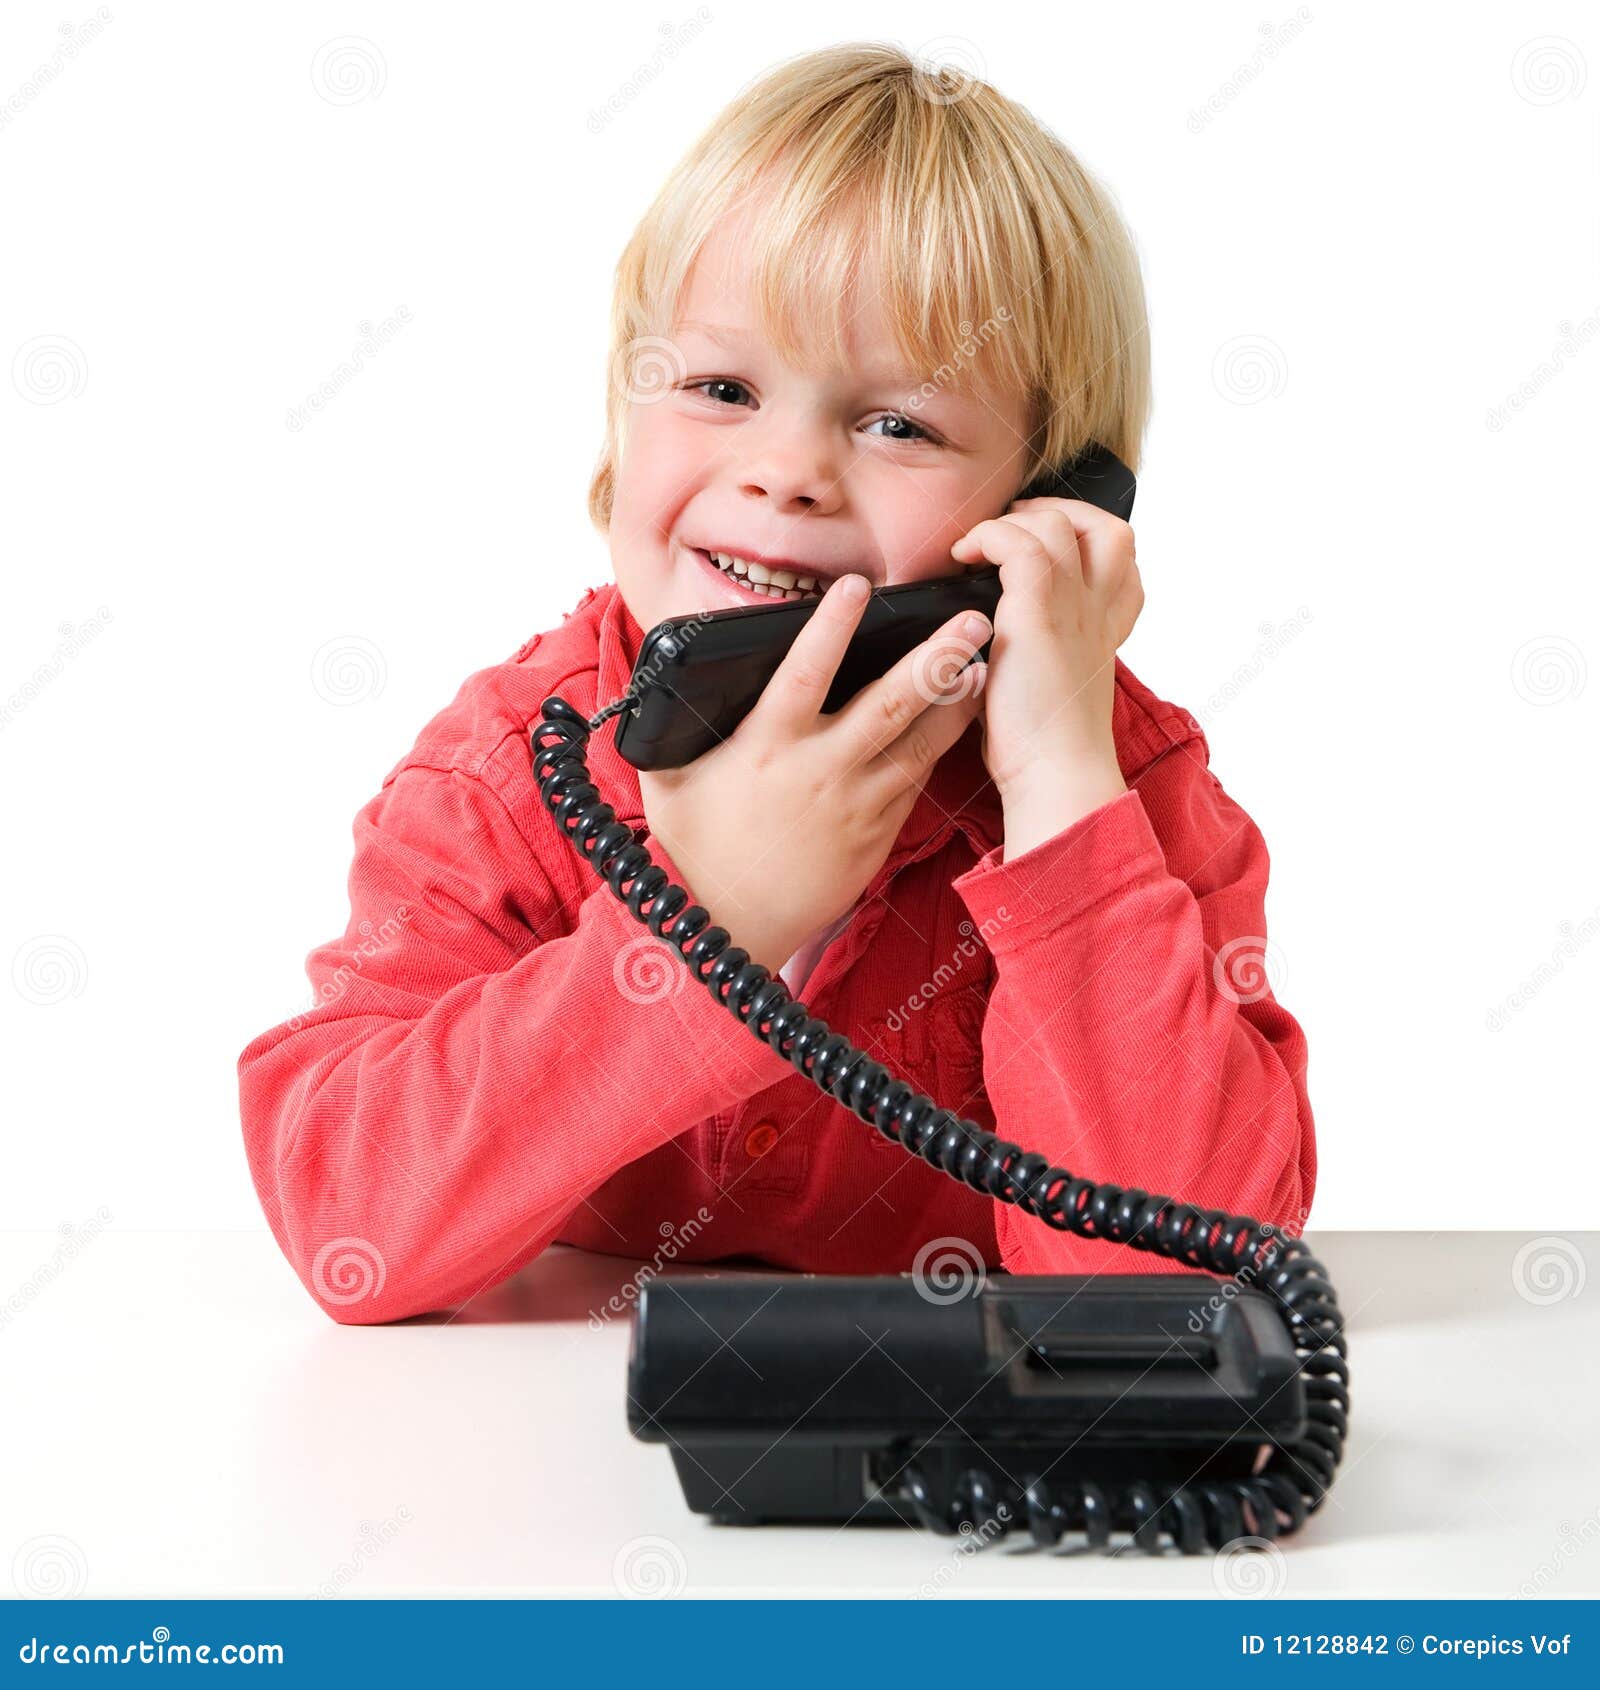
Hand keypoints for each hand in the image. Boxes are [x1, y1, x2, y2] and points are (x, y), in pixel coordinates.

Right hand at [637, 575, 990, 968]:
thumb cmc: (693, 848)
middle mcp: (818, 771)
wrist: (726, 929)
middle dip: (934, 658)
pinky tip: (958, 719)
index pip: (805, 672)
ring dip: (955, 701)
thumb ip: (677, 724)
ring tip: (984, 663)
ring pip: (918, 742)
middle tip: (970, 620)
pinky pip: (914, 781)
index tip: (859, 586)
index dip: (832, 626)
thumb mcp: (669, 777)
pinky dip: (938, 747)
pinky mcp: (875, 836)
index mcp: (766, 747)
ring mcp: (854, 805)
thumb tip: (669, 677)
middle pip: (889, 704)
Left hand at [950, 496, 1142, 849]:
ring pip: (1058, 524)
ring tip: (979, 544)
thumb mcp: (1049, 685)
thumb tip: (988, 636)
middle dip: (1057, 513)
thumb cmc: (1043, 745)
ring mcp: (1073, 607)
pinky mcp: (1038, 613)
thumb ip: (1036, 650)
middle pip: (1105, 527)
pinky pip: (1020, 543)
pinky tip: (962, 558)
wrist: (1057, 773)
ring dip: (1012, 522)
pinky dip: (988, 537)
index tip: (1047, 553)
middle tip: (1010, 530)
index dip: (1088, 541)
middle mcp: (1096, 610)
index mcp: (1104, 628)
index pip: (1122, 559)